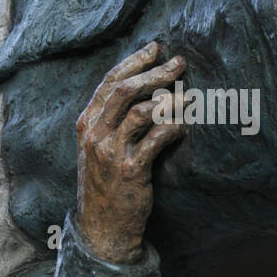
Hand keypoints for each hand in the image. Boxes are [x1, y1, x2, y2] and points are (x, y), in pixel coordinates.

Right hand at [74, 41, 186, 263]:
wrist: (103, 229)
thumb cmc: (106, 186)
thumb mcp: (98, 150)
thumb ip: (112, 122)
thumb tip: (146, 92)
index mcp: (87, 125)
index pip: (109, 82)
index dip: (134, 61)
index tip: (156, 47)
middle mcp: (95, 135)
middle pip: (124, 90)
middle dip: (154, 72)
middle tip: (179, 62)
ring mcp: (111, 153)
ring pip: (140, 112)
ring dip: (168, 99)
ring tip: (190, 95)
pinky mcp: (131, 171)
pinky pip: (155, 140)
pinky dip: (173, 128)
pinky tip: (185, 125)